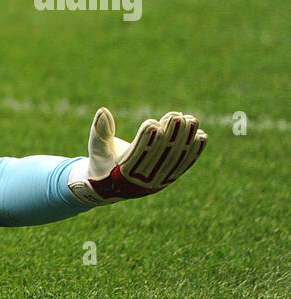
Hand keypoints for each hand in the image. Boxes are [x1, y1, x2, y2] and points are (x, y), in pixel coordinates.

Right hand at [67, 107, 206, 204]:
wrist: (111, 187)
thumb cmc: (102, 163)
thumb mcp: (97, 148)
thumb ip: (100, 131)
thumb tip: (102, 111)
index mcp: (122, 176)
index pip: (137, 157)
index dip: (146, 140)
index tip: (152, 122)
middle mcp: (143, 182)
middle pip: (160, 157)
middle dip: (170, 135)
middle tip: (176, 115)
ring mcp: (159, 181)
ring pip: (175, 159)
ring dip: (185, 139)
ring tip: (190, 119)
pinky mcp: (170, 178)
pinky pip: (185, 164)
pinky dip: (194, 151)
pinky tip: (201, 135)